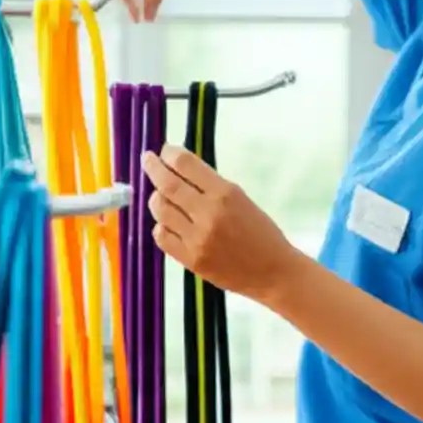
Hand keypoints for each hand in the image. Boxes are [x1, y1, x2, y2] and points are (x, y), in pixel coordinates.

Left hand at [142, 146, 302, 302]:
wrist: (274, 272)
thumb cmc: (261, 233)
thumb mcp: (241, 199)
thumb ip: (211, 187)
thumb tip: (180, 170)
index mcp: (225, 194)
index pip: (186, 165)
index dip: (170, 153)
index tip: (164, 150)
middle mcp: (208, 214)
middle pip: (167, 184)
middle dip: (153, 168)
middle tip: (148, 160)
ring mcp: (197, 238)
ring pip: (161, 210)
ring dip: (157, 198)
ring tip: (161, 196)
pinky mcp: (191, 260)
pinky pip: (162, 236)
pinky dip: (161, 225)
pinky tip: (168, 223)